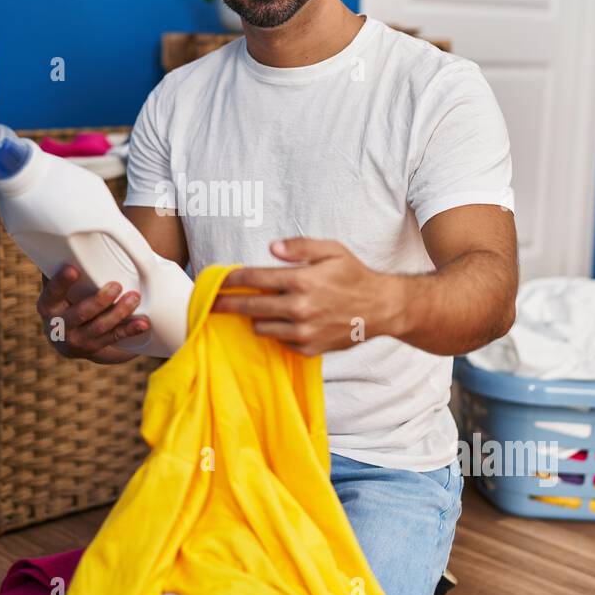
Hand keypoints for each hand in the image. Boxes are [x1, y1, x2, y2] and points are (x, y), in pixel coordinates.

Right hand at [37, 265, 149, 363]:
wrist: (66, 339)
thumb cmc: (64, 302)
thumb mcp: (57, 290)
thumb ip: (59, 269)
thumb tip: (62, 240)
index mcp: (47, 305)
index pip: (52, 292)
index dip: (61, 282)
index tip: (73, 269)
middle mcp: (59, 325)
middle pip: (80, 313)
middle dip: (99, 300)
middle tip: (116, 286)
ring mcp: (76, 339)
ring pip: (100, 327)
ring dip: (119, 312)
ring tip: (134, 298)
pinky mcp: (93, 348)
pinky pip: (114, 338)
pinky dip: (130, 330)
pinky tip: (143, 323)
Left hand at [210, 238, 400, 356]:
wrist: (381, 308)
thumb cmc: (354, 275)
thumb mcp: (331, 250)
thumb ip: (299, 246)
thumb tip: (271, 248)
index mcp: (302, 280)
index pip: (253, 278)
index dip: (230, 279)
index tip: (216, 281)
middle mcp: (299, 308)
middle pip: (249, 307)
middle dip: (226, 304)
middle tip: (212, 303)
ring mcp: (303, 332)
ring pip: (261, 327)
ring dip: (256, 318)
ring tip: (258, 309)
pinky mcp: (309, 348)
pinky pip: (279, 342)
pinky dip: (277, 333)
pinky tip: (283, 323)